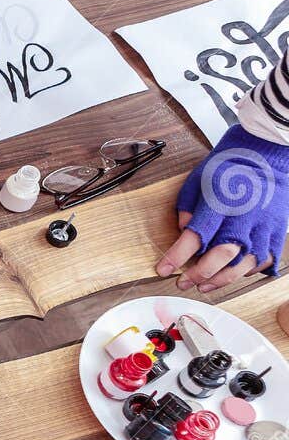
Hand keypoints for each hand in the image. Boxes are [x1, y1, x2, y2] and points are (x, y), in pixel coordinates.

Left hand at [156, 126, 287, 291]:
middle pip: (222, 254)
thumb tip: (182, 232)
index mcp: (221, 202)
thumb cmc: (228, 167)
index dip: (177, 257)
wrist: (265, 154)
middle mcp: (244, 216)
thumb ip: (187, 208)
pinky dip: (249, 271)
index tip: (162, 269)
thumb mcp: (197, 181)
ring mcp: (264, 225)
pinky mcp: (278, 230)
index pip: (196, 236)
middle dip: (200, 273)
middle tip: (183, 282)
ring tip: (204, 285)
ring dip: (222, 279)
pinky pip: (266, 259)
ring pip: (245, 262)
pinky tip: (233, 273)